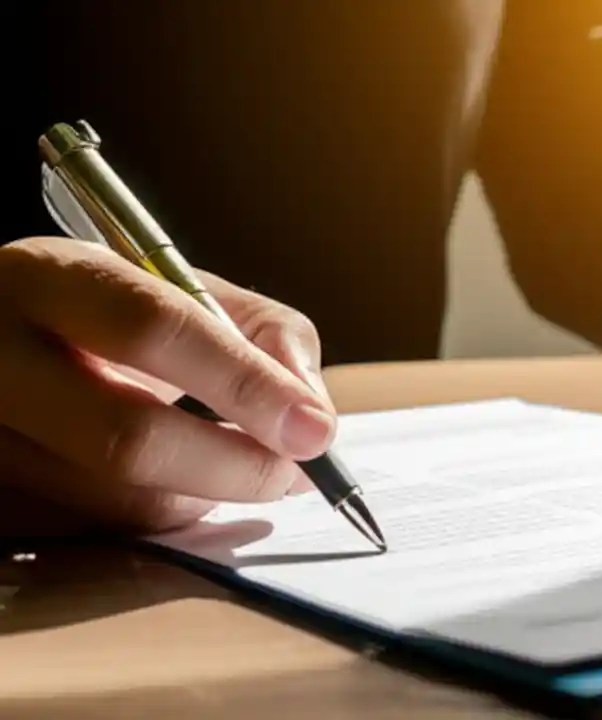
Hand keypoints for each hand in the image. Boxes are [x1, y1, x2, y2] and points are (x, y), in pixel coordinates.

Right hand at [0, 237, 334, 536]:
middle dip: (234, 468)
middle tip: (291, 474)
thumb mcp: (184, 288)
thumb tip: (311, 418)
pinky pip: (95, 535)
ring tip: (233, 468)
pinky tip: (174, 484)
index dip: (244, 384)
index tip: (312, 430)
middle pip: (125, 438)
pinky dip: (159, 519)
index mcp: (48, 278)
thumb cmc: (108, 313)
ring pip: (115, 503)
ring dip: (203, 499)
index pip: (152, 329)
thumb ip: (266, 334)